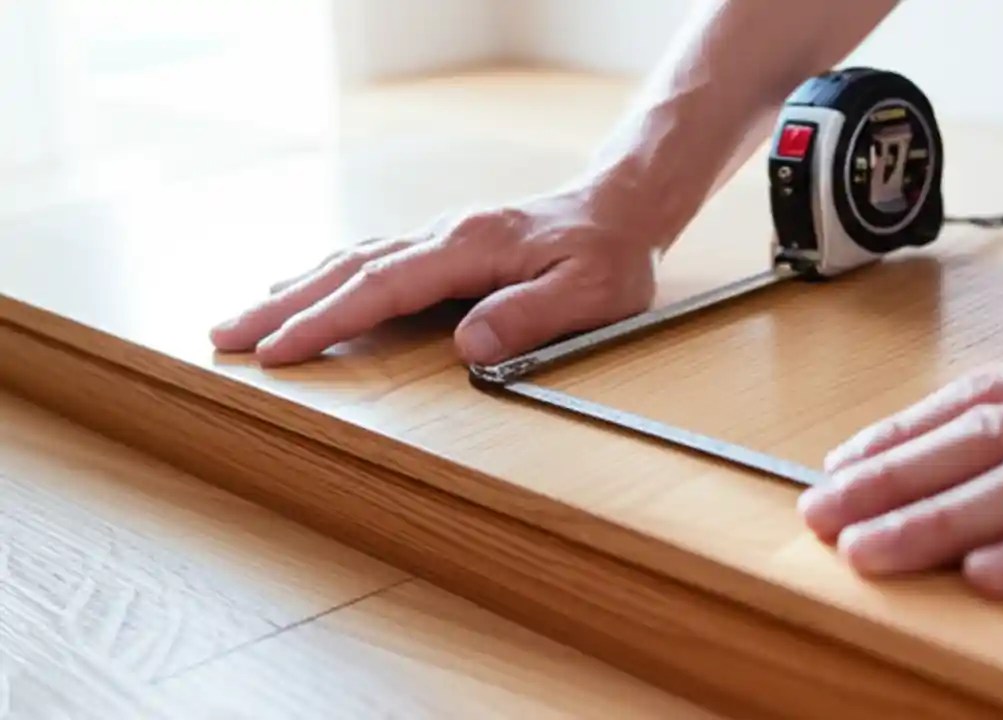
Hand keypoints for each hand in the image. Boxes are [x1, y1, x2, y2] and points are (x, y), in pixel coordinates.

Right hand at [209, 187, 667, 366]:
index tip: (276, 351)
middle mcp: (443, 237)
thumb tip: (466, 348)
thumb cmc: (609, 256)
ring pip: (352, 261)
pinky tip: (306, 289)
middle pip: (348, 269)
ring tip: (243, 319)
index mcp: (470, 248)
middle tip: (222, 338)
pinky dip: (328, 278)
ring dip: (295, 290)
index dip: (327, 320)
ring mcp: (439, 238)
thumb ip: (530, 317)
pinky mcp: (442, 246)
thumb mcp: (591, 293)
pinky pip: (371, 259)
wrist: (618, 208)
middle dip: (283, 306)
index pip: (382, 287)